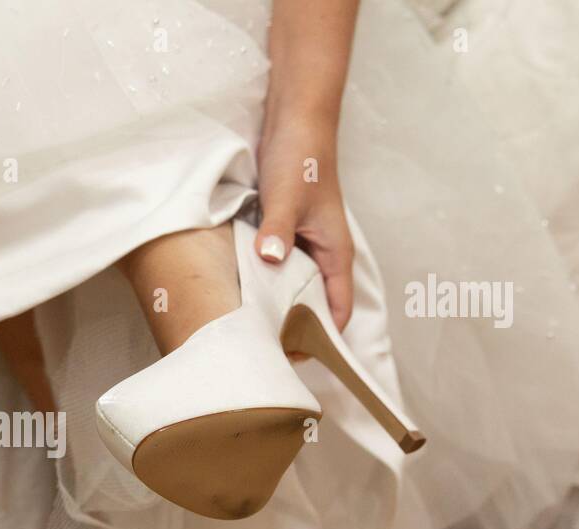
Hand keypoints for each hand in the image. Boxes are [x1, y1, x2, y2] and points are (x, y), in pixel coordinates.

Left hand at [253, 122, 355, 331]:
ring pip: (293, 288)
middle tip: (263, 350)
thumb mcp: (287, 197)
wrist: (295, 121)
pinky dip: (264, 283)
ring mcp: (302, 245)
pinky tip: (241, 294)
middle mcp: (322, 255)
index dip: (321, 339)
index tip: (293, 358)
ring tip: (249, 331)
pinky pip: (276, 269)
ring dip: (276, 307)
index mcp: (334, 253)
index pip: (338, 311)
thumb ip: (279, 231)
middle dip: (294, 329)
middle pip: (314, 306)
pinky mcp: (283, 235)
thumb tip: (271, 260)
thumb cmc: (302, 158)